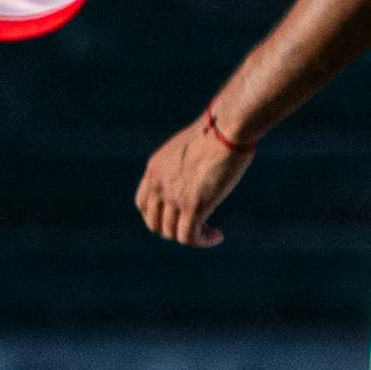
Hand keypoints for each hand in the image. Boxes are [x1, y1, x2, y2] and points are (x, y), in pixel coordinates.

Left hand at [137, 116, 253, 246]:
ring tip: (212, 233)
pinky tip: (217, 236)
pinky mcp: (193, 205)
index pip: (143, 204)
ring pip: (173, 233)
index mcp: (154, 168)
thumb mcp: (190, 146)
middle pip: (155, 223)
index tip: (179, 217)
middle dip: (174, 230)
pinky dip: (202, 241)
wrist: (226, 128)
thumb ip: (185, 164)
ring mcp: (174, 196)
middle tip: (197, 227)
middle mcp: (158, 184)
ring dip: (193, 237)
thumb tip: (198, 173)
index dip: (158, 216)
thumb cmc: (218, 131)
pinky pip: (189, 236)